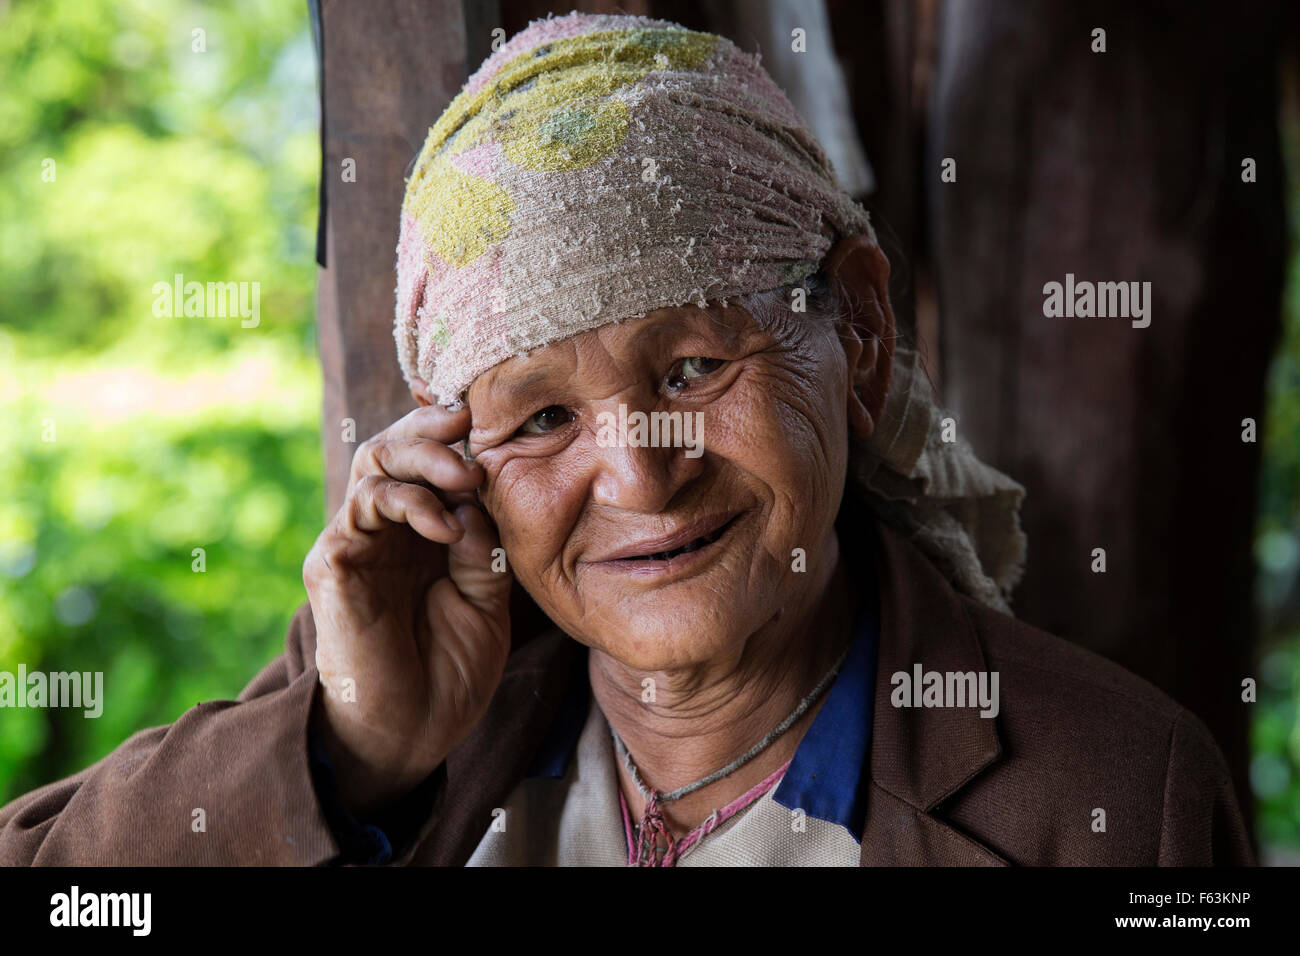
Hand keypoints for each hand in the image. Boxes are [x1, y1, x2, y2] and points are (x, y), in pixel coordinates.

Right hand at [303, 404, 510, 815]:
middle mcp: (385, 528)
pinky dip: (407, 502)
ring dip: (424, 458)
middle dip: (435, 430)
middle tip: (473, 431)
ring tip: (466, 477)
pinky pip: (363, 507)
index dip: (453, 433)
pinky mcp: (334, 562)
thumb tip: (479, 488)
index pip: (427, 459)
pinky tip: (444, 526)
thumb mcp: (487, 594)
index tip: (492, 417)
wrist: (413, 732)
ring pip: (374, 462)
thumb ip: (483, 541)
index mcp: (422, 530)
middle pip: (395, 446)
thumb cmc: (451, 669)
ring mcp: (356, 541)